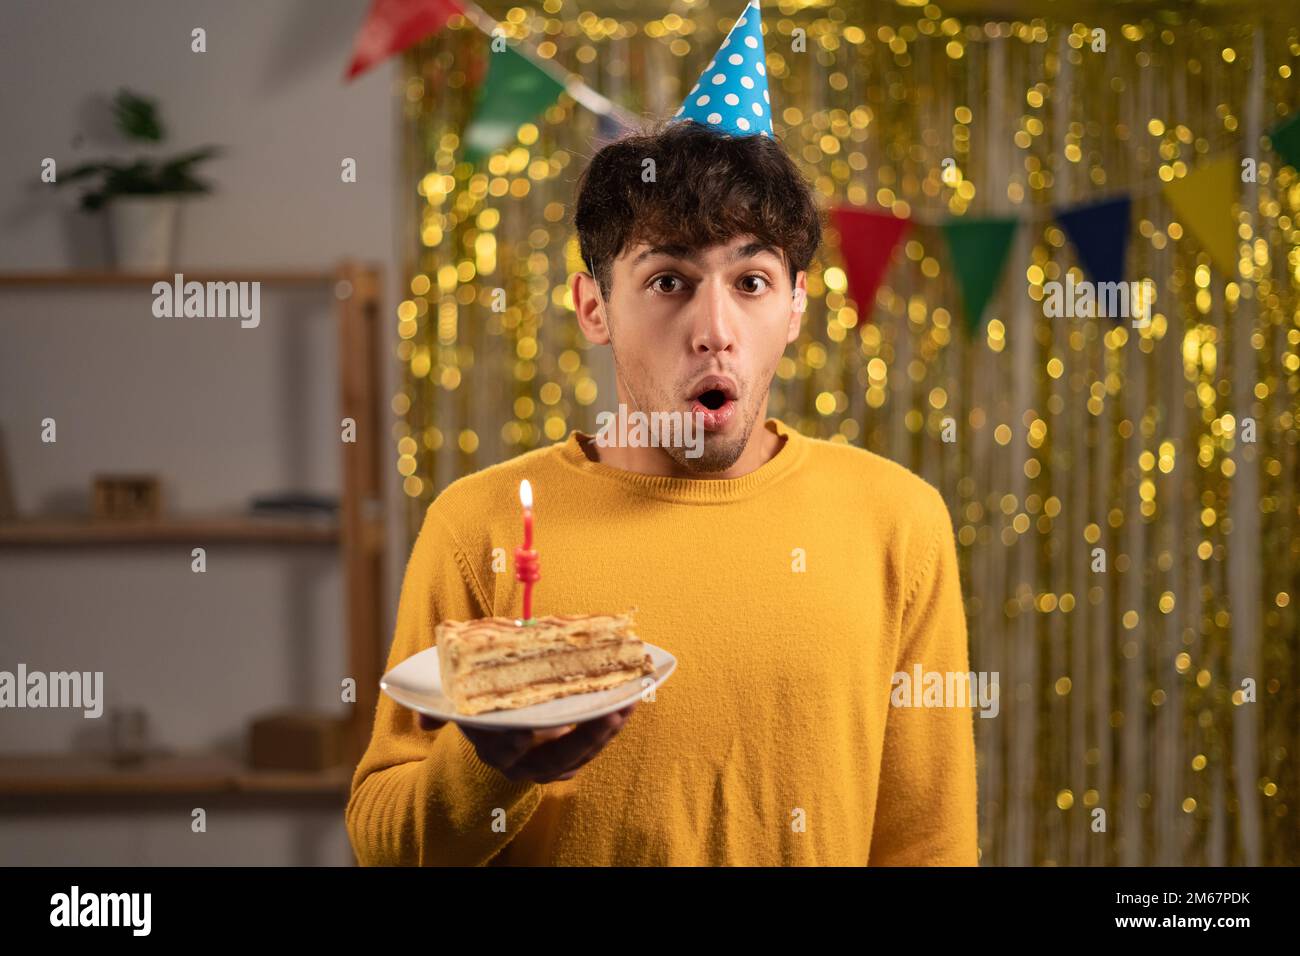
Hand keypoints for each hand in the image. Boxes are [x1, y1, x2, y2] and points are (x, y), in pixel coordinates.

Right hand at [416, 702, 636, 783]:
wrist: (493, 727)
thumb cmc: (480, 704)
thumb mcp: (459, 704)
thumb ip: (439, 710)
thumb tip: (422, 720)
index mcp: (493, 747)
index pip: (506, 747)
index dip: (517, 739)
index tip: (528, 728)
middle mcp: (521, 763)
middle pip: (556, 758)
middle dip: (586, 737)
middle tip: (610, 713)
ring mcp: (546, 764)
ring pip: (581, 755)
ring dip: (607, 731)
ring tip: (629, 703)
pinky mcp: (568, 758)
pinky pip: (593, 747)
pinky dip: (611, 726)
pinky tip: (629, 702)